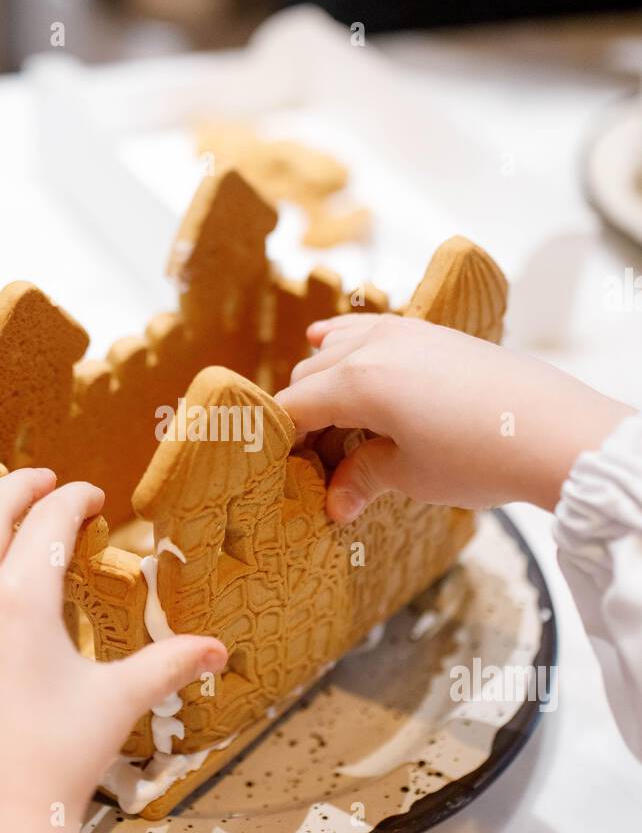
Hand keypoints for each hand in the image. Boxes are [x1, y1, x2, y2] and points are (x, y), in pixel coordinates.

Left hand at [0, 469, 225, 832]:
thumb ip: (167, 665)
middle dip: (17, 489)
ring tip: (1, 536)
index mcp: (18, 599)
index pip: (47, 522)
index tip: (92, 497)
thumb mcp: (118, 703)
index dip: (73, 500)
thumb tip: (217, 651)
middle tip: (44, 482)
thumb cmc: (53, 760)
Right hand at [275, 314, 633, 519]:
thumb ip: (363, 479)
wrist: (553, 429)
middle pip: (310, 375)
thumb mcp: (411, 476)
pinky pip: (369, 327)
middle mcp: (373, 348)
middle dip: (302, 414)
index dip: (280, 440)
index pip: (294, 407)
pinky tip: (331, 342)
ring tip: (327, 417)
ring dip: (323, 377)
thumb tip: (334, 505)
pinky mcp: (432, 333)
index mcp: (357, 383)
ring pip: (337, 346)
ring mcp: (404, 334)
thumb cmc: (479, 456)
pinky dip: (346, 341)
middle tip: (311, 458)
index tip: (279, 468)